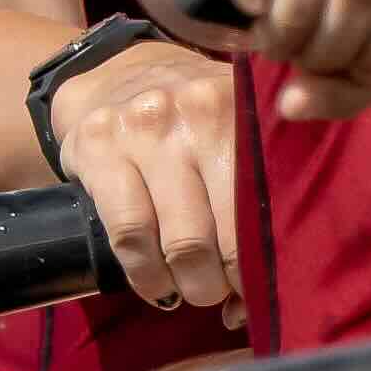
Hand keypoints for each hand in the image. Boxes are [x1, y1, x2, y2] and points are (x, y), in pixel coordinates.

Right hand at [36, 36, 256, 314]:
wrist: (114, 72)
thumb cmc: (193, 122)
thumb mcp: (237, 130)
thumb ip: (261, 196)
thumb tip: (259, 297)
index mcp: (248, 111)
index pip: (271, 210)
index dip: (269, 267)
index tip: (264, 290)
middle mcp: (201, 112)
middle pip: (231, 235)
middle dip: (228, 283)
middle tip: (222, 292)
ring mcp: (146, 127)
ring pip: (181, 242)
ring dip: (189, 286)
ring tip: (189, 291)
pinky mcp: (99, 145)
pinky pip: (129, 234)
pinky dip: (146, 275)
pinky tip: (155, 284)